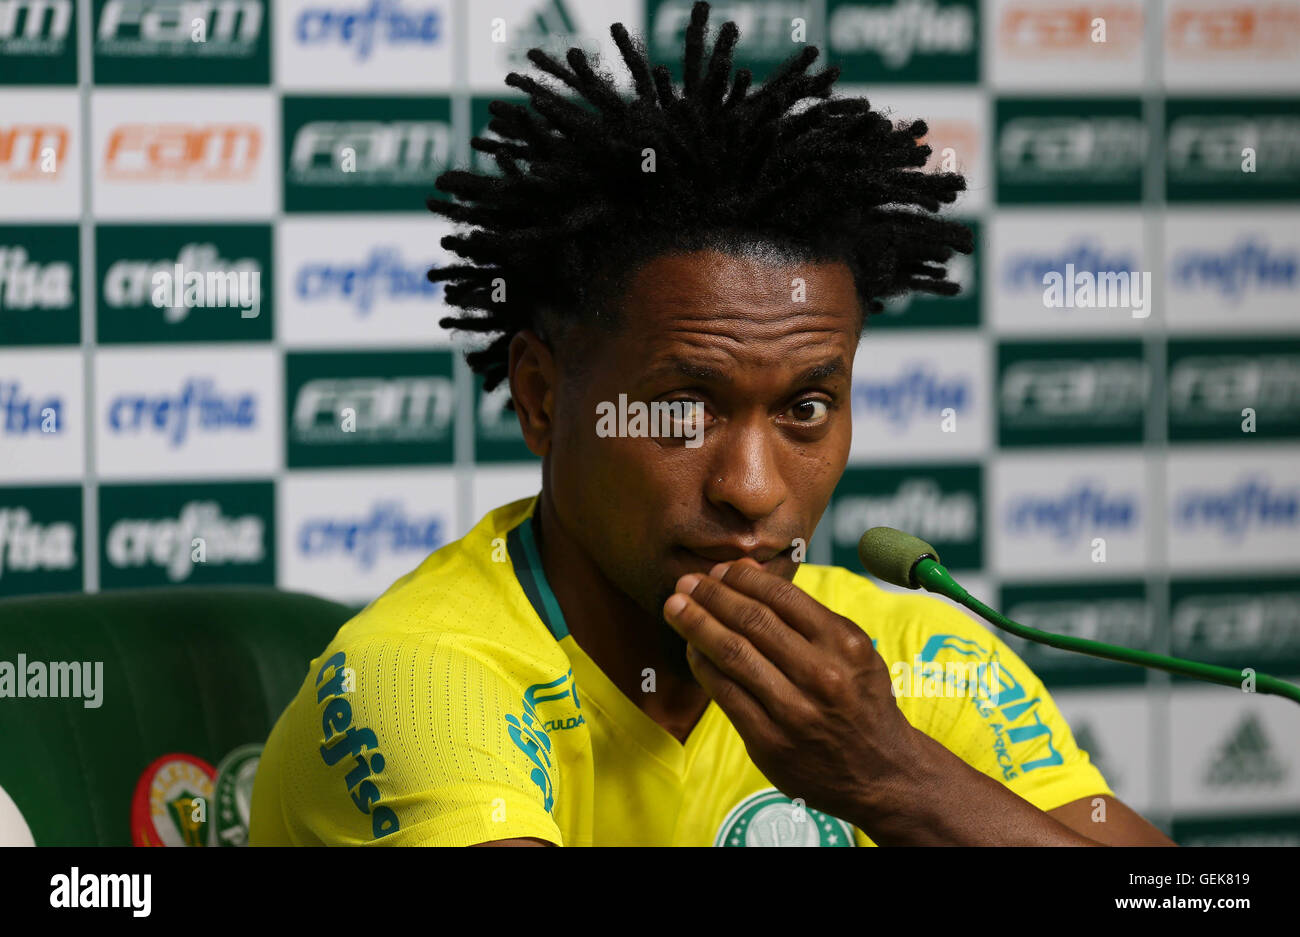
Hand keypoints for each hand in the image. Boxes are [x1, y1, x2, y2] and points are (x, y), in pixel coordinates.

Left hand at [662, 558, 921, 826]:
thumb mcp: (854, 652)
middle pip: (752, 621)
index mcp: (845, 643)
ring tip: (676, 607)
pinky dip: (703, 665)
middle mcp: (822, 675)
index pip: (782, 596)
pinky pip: (725, 693)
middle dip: (711, 595)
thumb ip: (807, 618)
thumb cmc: (860, 702)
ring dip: (697, 625)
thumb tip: (747, 576)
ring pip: (733, 654)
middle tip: (686, 582)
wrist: (882, 773)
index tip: (720, 569)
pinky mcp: (770, 741)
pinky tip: (692, 649)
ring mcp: (795, 711)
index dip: (742, 578)